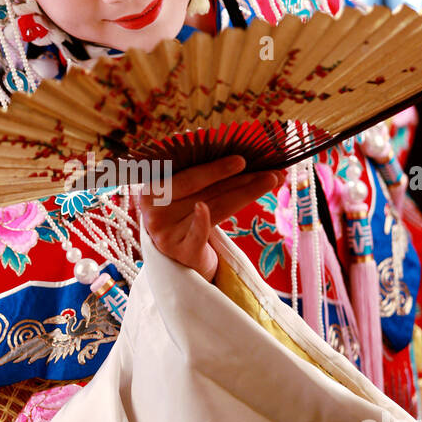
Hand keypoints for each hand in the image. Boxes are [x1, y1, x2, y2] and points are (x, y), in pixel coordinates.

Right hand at [138, 156, 284, 281]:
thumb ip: (198, 179)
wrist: (179, 262)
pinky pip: (196, 233)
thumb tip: (238, 158)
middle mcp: (154, 211)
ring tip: (270, 181)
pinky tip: (203, 209)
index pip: (189, 175)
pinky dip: (201, 220)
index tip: (242, 160)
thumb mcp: (183, 198)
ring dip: (245, 193)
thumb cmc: (184, 221)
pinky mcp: (179, 251)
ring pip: (213, 207)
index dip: (215, 167)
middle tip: (268, 171)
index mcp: (151, 190)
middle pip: (203, 189)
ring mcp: (165, 233)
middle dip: (239, 179)